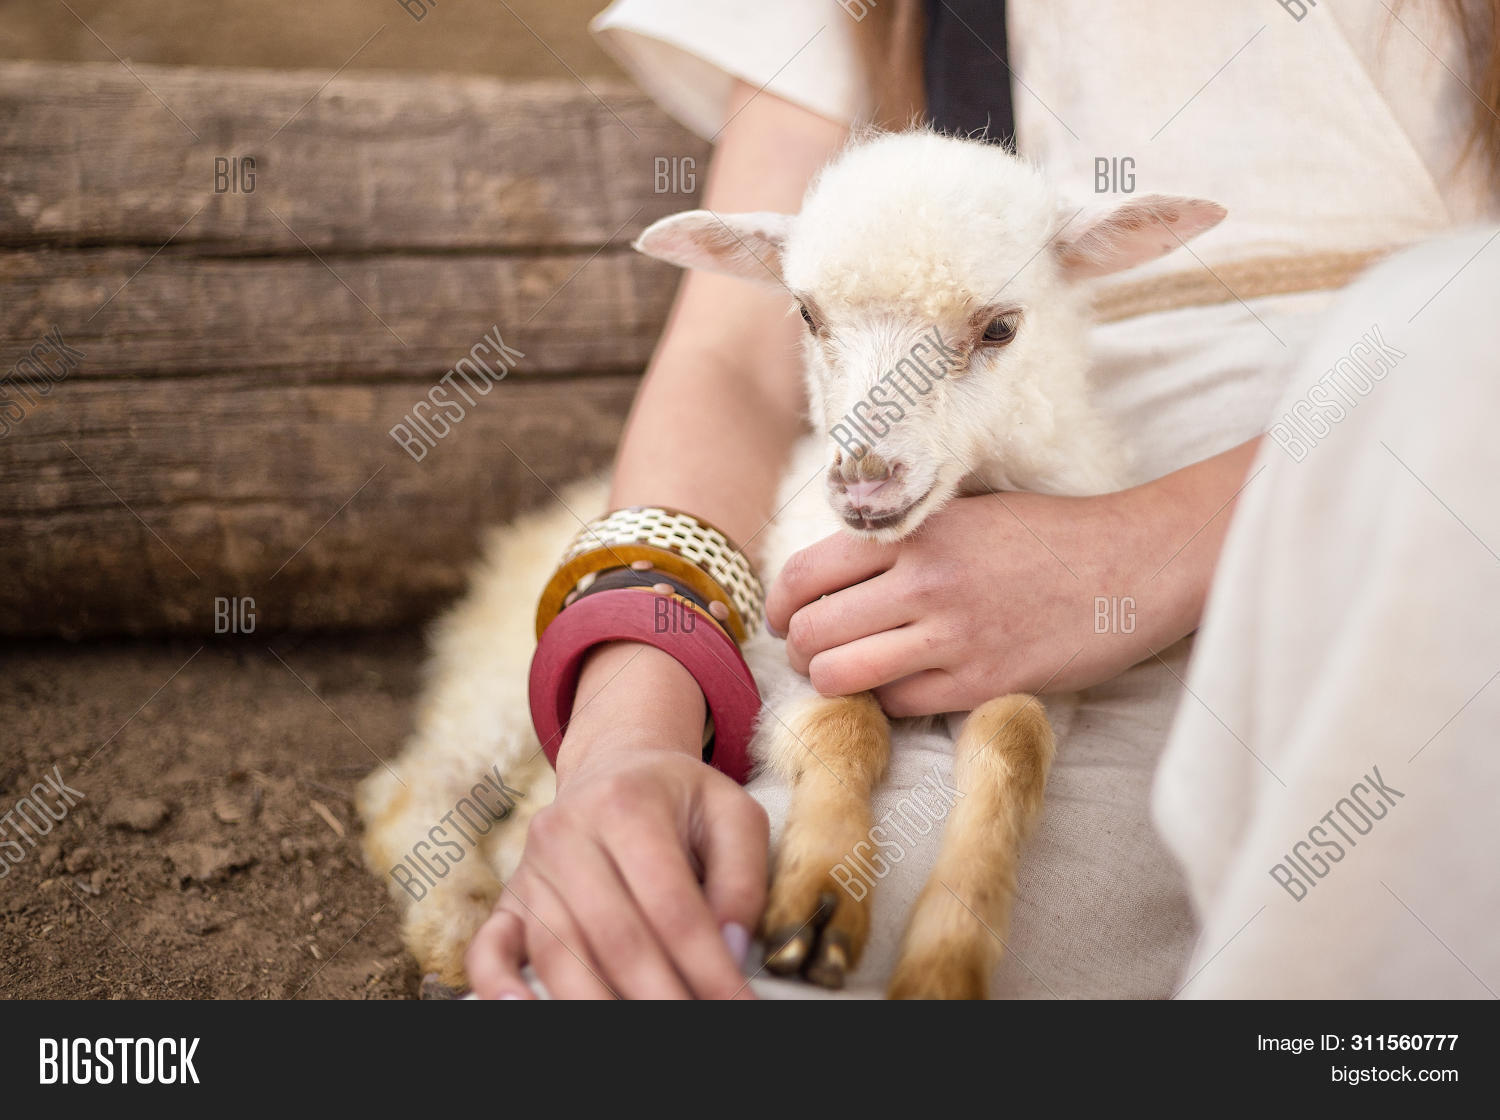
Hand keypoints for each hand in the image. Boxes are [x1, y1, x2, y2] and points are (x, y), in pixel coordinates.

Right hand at [465, 644, 767, 998]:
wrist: (616, 766)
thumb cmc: (679, 799)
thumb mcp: (732, 814)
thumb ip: (741, 880)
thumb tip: (730, 950)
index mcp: (628, 804)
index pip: (671, 905)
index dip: (707, 965)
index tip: (736, 1002)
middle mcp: (568, 833)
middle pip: (615, 937)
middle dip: (661, 997)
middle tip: (696, 1025)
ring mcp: (532, 869)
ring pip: (559, 953)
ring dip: (599, 1006)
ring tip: (643, 1033)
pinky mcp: (510, 899)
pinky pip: (488, 950)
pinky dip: (500, 989)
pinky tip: (525, 1012)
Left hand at [765, 442, 1257, 716]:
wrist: (1133, 564)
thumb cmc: (1049, 534)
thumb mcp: (966, 511)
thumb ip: (902, 537)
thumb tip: (833, 570)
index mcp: (914, 532)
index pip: (805, 573)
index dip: (779, 603)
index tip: (783, 616)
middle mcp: (923, 581)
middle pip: (811, 630)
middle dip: (799, 648)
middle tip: (812, 651)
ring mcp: (952, 635)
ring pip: (841, 675)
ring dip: (830, 681)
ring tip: (843, 675)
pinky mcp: (982, 682)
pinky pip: (898, 704)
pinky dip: (888, 702)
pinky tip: (902, 686)